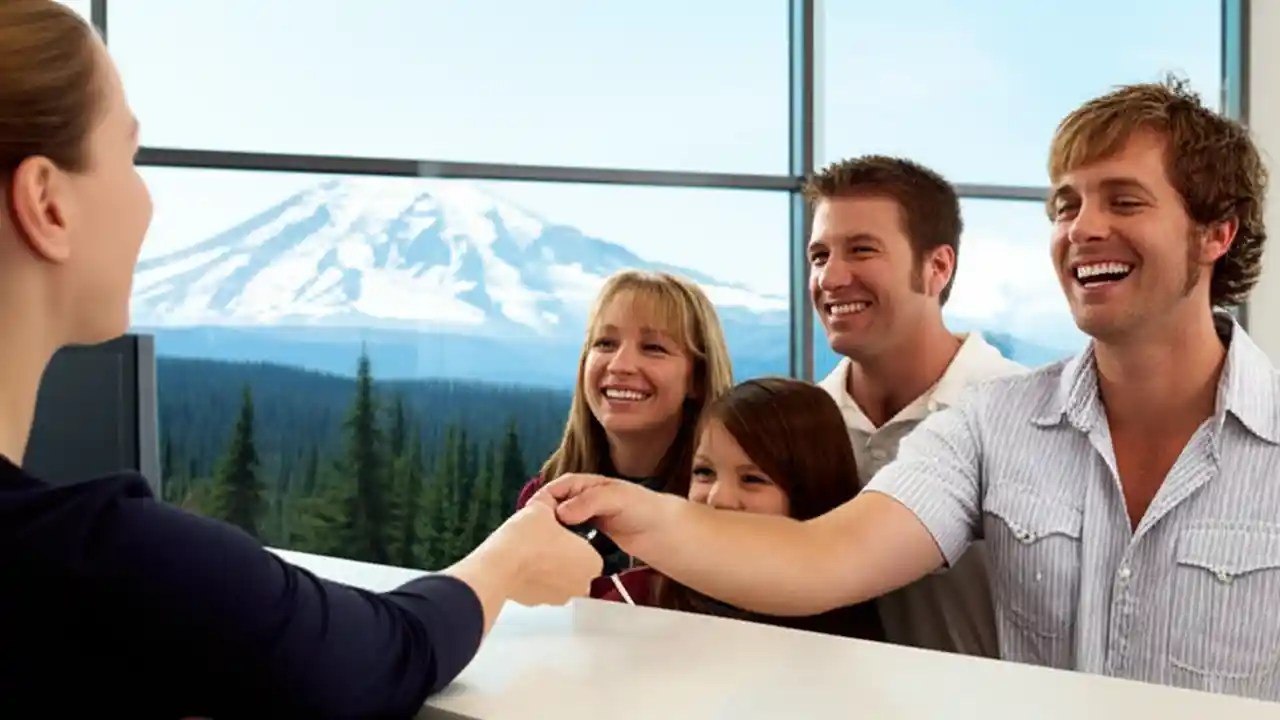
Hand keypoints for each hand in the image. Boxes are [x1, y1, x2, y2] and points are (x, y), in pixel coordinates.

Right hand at [474, 501, 602, 606]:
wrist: (499, 566)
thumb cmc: (527, 538)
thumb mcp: (543, 508)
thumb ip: (552, 503)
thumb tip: (549, 501)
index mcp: (593, 561)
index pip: (589, 545)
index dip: (571, 534)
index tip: (556, 528)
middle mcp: (582, 584)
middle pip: (575, 562)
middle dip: (561, 551)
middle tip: (543, 537)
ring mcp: (561, 598)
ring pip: (559, 576)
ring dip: (548, 564)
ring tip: (530, 549)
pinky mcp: (540, 603)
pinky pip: (542, 587)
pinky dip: (535, 577)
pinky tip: (522, 564)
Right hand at [530, 473, 676, 555]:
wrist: (663, 530)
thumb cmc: (643, 508)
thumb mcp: (617, 498)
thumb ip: (589, 502)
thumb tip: (561, 512)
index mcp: (586, 484)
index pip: (557, 488)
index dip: (543, 499)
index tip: (531, 516)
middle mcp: (583, 498)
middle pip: (554, 505)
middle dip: (541, 517)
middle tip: (530, 535)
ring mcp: (586, 516)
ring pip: (560, 522)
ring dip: (550, 532)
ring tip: (539, 547)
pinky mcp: (589, 534)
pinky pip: (569, 536)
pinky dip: (562, 542)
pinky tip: (557, 554)